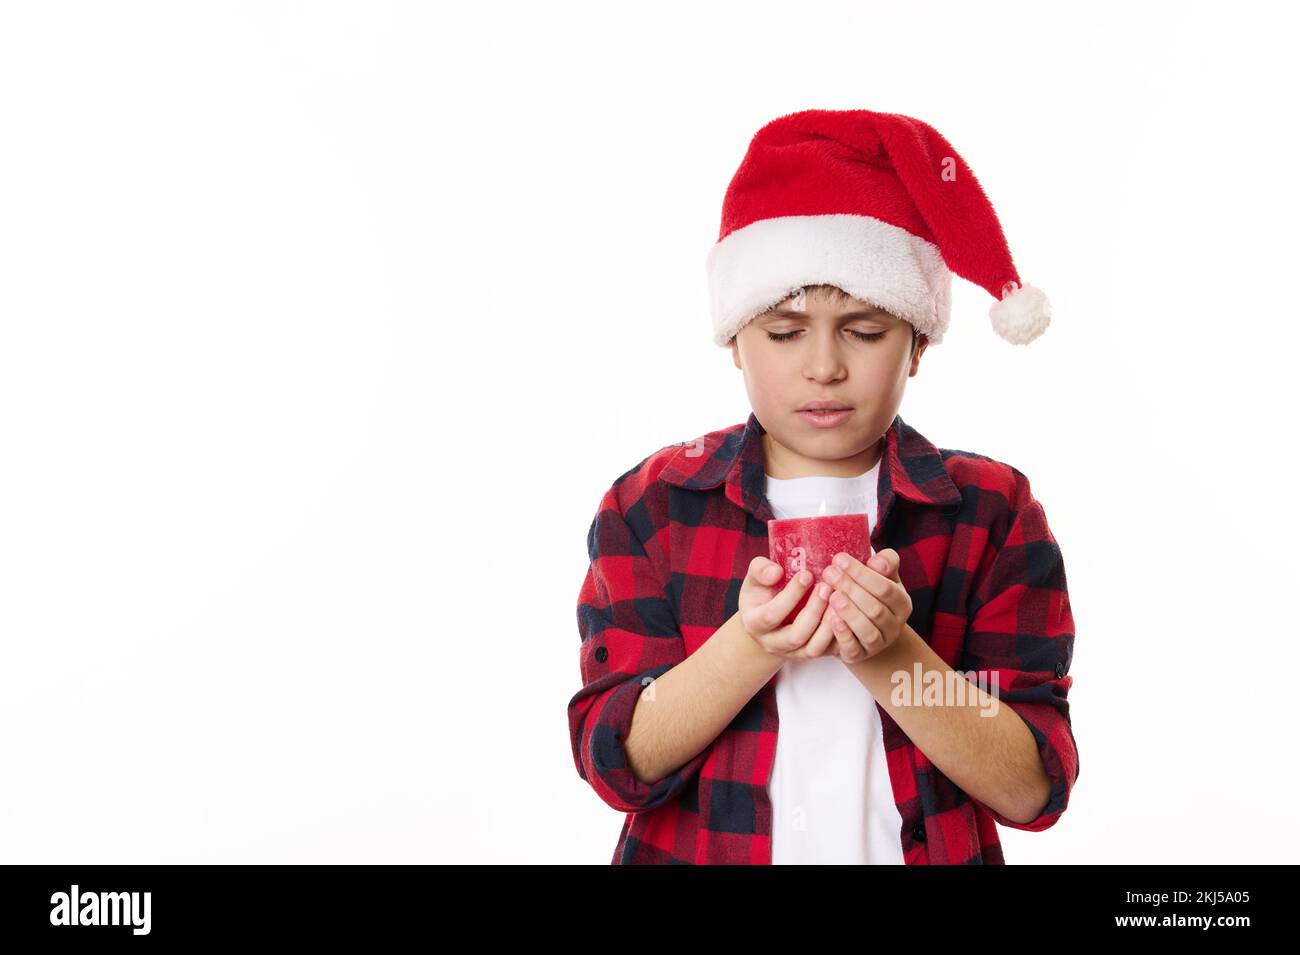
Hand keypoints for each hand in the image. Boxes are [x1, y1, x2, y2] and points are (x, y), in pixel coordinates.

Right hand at [738, 556, 841, 659]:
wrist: (766, 620)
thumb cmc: (762, 593)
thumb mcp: (754, 579)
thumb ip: (760, 570)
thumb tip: (776, 572)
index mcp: (754, 624)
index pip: (773, 614)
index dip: (791, 595)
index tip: (807, 574)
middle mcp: (772, 643)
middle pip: (796, 635)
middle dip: (814, 611)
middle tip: (827, 587)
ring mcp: (791, 653)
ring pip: (813, 648)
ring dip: (828, 626)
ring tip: (839, 601)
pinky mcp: (809, 655)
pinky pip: (826, 651)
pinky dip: (838, 635)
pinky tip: (845, 615)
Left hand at [821, 548, 912, 662]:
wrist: (861, 627)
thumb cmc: (870, 594)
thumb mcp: (882, 576)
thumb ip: (885, 563)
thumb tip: (877, 561)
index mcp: (902, 603)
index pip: (885, 588)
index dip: (862, 574)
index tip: (840, 559)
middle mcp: (895, 626)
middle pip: (875, 609)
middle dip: (851, 589)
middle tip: (830, 573)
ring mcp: (879, 643)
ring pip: (867, 631)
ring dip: (849, 613)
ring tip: (832, 596)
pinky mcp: (860, 655)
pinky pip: (854, 648)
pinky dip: (843, 634)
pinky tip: (832, 619)